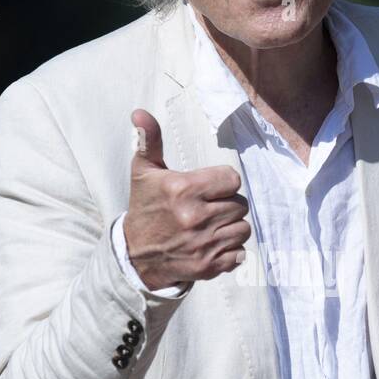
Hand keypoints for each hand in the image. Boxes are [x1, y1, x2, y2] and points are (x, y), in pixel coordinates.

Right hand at [124, 108, 250, 287]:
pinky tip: (213, 244)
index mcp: (183, 189)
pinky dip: (230, 250)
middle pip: (240, 204)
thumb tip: (140, 112)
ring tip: (211, 226)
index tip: (209, 188)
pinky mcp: (208, 266)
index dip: (223, 183)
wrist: (135, 254)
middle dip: (226, 205)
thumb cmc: (145, 207)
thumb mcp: (144, 172)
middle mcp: (195, 217)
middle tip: (207, 208)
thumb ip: (149, 140)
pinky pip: (239, 254)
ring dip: (231, 227)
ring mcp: (203, 244)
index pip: (232, 179)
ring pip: (243, 229)